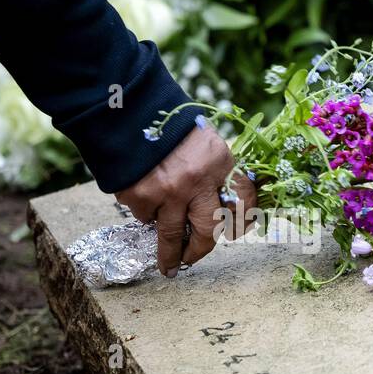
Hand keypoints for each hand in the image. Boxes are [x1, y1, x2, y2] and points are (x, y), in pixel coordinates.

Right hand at [115, 127, 257, 275]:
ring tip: (165, 263)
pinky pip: (143, 217)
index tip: (232, 233)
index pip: (241, 205)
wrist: (131, 110)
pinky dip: (144, 212)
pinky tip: (143, 196)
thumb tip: (223, 208)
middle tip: (189, 260)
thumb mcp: (207, 144)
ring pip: (168, 233)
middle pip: (206, 232)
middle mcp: (197, 182)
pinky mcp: (140, 196)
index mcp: (220, 164)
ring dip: (167, 250)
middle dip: (197, 252)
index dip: (239, 224)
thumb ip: (214, 174)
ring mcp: (168, 192)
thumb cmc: (172, 127)